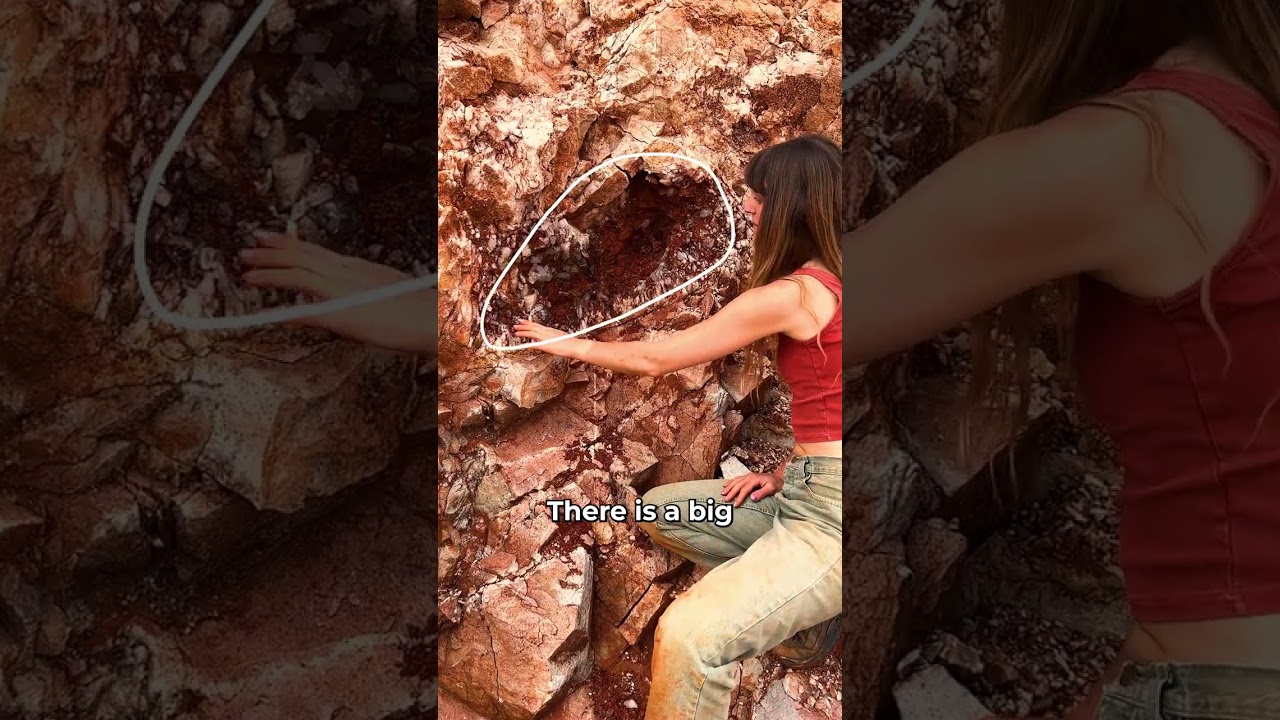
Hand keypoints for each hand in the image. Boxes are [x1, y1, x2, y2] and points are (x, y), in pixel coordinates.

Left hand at [239, 232, 434, 353]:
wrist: (435, 319)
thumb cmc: (418, 310)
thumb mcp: (387, 290)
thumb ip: (361, 289)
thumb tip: (345, 292)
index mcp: (357, 267)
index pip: (314, 250)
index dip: (288, 243)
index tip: (268, 237)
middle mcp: (346, 272)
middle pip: (300, 256)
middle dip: (270, 252)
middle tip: (245, 248)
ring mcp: (342, 291)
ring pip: (296, 273)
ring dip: (268, 272)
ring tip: (246, 270)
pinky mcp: (341, 315)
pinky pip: (304, 312)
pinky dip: (282, 312)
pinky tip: (264, 316)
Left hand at [512, 319, 588, 358]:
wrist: (575, 346)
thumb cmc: (570, 343)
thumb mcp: (559, 337)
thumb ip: (550, 338)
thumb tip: (546, 339)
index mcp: (549, 330)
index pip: (536, 325)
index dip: (528, 323)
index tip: (522, 321)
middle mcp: (547, 332)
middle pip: (532, 327)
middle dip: (523, 325)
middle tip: (515, 324)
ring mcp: (546, 338)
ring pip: (532, 333)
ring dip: (523, 332)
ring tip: (516, 331)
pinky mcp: (546, 345)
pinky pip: (534, 345)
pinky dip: (527, 344)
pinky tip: (522, 345)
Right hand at [720, 472, 782, 506]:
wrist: (778, 477)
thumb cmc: (775, 484)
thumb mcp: (771, 489)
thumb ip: (762, 493)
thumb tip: (752, 498)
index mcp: (754, 480)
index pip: (744, 489)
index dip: (739, 497)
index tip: (735, 505)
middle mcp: (749, 476)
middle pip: (738, 485)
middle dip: (731, 493)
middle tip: (725, 500)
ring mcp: (747, 476)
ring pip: (735, 481)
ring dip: (729, 487)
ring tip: (722, 493)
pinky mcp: (747, 476)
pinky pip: (736, 479)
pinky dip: (730, 482)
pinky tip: (725, 485)